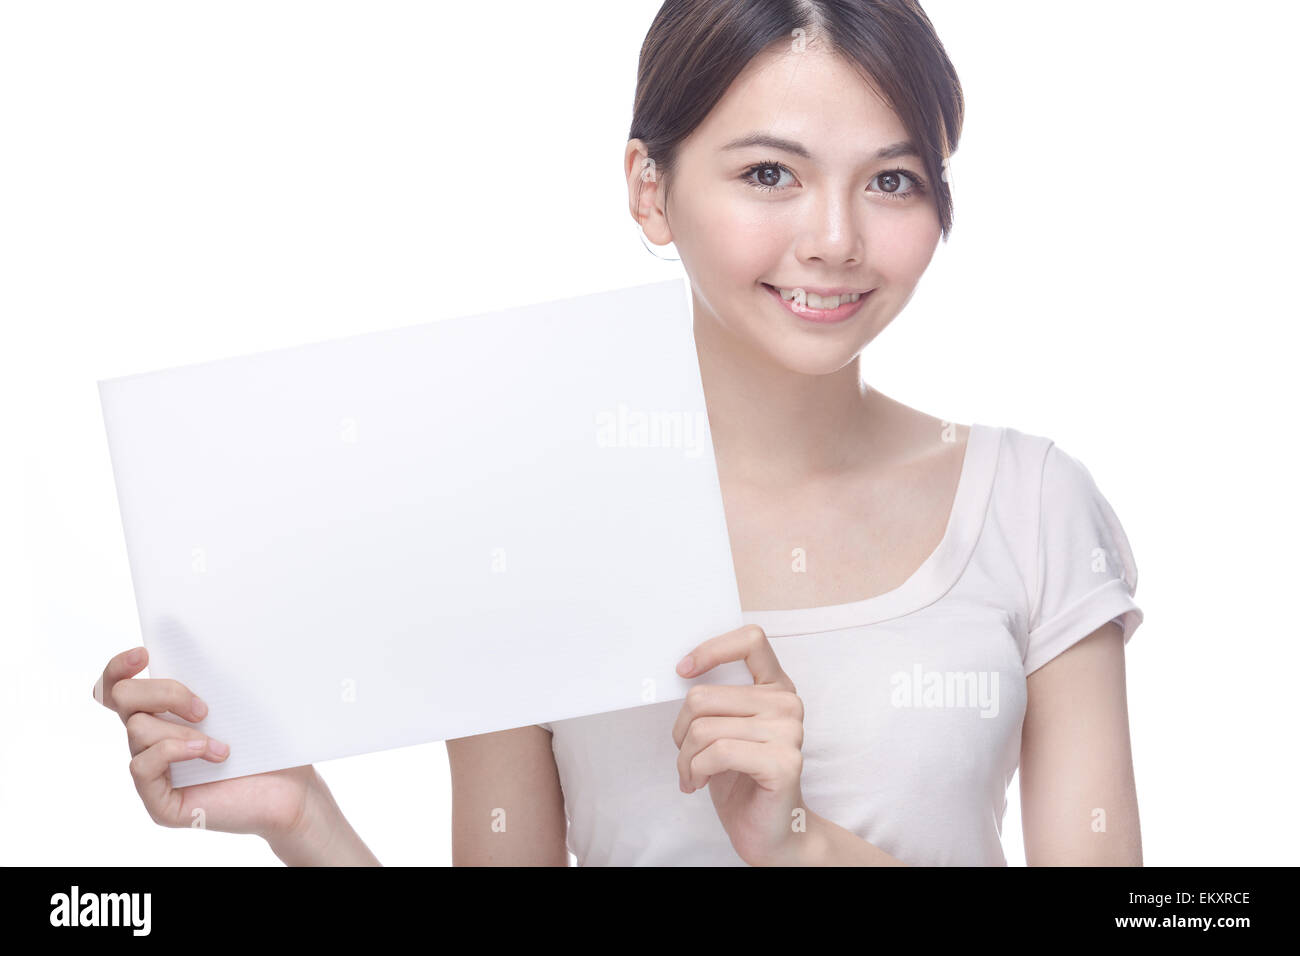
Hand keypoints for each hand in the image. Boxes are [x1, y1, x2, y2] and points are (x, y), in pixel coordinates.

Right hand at [95, 646, 314, 841]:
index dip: (119, 667)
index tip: (146, 653)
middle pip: (122, 698)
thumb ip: (207, 674)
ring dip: (183, 730)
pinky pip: (142, 765)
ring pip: (137, 729)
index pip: (116, 686)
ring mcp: (151, 772)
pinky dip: (174, 751)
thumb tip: (184, 629)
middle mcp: (150, 740)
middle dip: (163, 692)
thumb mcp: (236, 700)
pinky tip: (208, 753)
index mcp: (163, 713)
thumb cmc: (267, 742)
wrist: (291, 789)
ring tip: (222, 744)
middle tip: (205, 708)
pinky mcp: (158, 802)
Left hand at [671, 624, 810, 865]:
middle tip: (685, 754)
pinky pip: (718, 752)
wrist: (771, 832)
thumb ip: (717, 701)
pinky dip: (697, 770)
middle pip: (705, 696)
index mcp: (776, 687)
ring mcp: (789, 731)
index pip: (750, 640)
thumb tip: (682, 675)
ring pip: (705, 728)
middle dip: (681, 731)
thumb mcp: (726, 729)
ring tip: (692, 774)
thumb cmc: (742, 779)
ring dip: (686, 757)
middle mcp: (787, 703)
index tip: (683, 670)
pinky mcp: (783, 762)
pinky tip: (699, 783)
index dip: (711, 650)